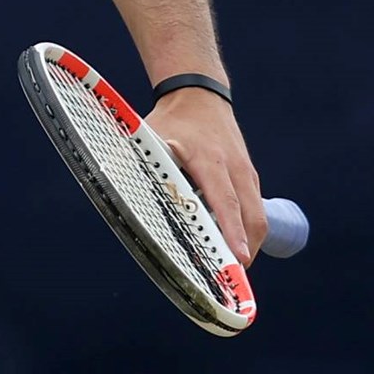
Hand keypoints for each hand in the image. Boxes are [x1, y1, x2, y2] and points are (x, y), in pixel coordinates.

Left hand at [147, 89, 267, 264]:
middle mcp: (235, 169)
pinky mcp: (249, 176)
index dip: (232, 232)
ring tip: (231, 267)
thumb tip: (115, 186)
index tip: (239, 259)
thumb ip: (140, 164)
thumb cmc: (172, 121)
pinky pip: (254, 209)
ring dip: (248, 244)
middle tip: (231, 278)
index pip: (226, 202)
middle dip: (246, 250)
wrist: (200, 95)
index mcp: (211, 161)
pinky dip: (247, 230)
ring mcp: (246, 173)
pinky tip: (232, 244)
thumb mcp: (152, 139)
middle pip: (252, 217)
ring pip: (258, 216)